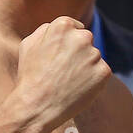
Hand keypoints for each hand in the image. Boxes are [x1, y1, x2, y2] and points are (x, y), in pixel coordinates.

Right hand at [13, 16, 110, 131]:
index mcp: (63, 26)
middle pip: (86, 40)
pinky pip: (101, 72)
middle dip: (78, 52)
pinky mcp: (104, 72)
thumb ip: (46, 30)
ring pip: (94, 57)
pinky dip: (93, 79)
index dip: (67, 42)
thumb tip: (64, 27)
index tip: (61, 54)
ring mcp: (94, 54)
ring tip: (68, 81)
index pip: (74, 27)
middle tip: (64, 70)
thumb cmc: (30, 76)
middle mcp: (82, 37)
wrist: (38, 106)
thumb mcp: (29, 45)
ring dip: (86, 66)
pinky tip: (78, 88)